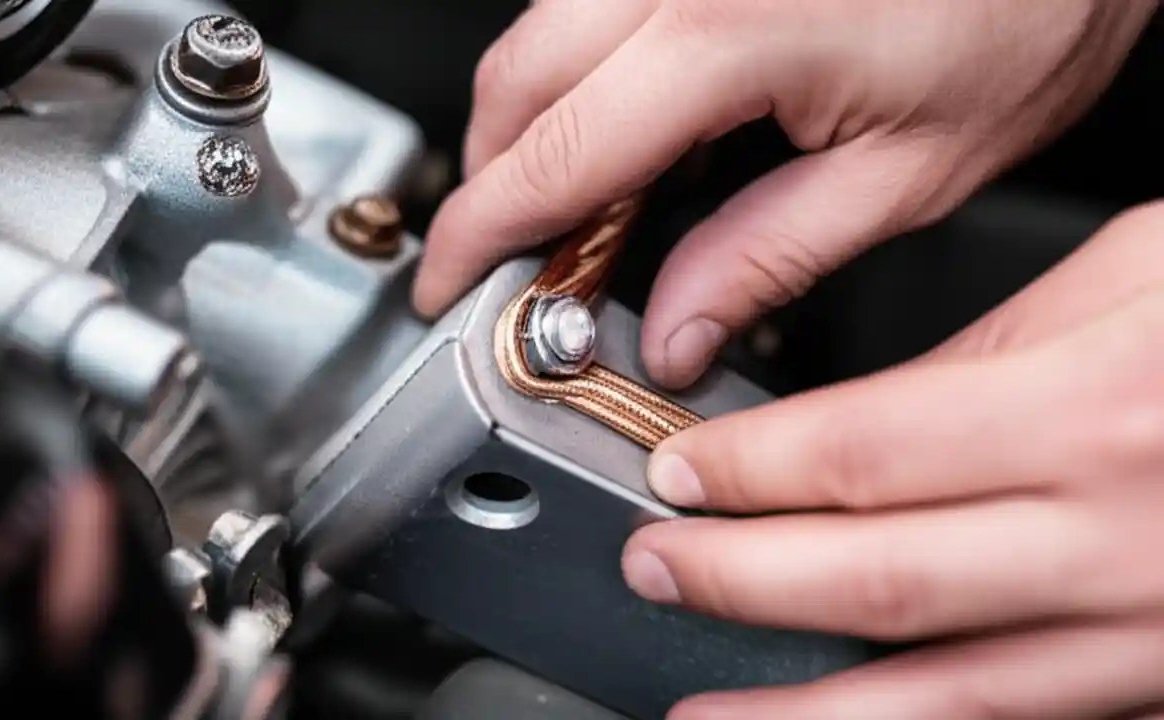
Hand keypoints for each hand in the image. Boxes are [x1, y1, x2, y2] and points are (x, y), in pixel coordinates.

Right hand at [413, 0, 1155, 387]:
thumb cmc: (1031, 4)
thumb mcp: (910, 169)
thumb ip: (768, 255)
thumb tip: (676, 332)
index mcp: (730, 30)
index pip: (554, 157)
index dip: (484, 234)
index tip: (450, 285)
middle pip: (515, 84)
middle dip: (491, 182)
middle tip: (515, 260)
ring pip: (537, 33)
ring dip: (530, 125)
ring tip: (577, 206)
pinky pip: (588, 3)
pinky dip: (575, 73)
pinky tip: (624, 125)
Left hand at [621, 201, 1163, 718]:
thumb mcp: (1138, 278)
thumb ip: (991, 353)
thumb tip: (856, 418)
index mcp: (1101, 411)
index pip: (866, 452)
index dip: (750, 470)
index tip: (677, 474)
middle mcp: (1126, 538)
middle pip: (880, 578)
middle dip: (740, 581)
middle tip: (656, 570)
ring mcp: (1156, 634)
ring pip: (950, 698)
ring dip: (808, 713)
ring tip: (705, 714)